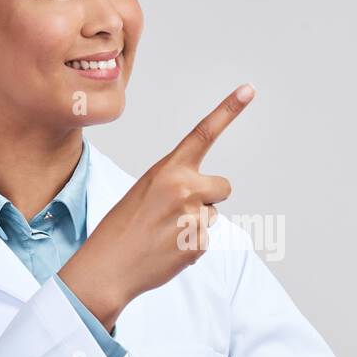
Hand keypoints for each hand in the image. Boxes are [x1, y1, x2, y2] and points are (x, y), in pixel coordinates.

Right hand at [58, 84, 255, 328]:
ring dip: (195, 224)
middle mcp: (184, 188)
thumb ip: (176, 184)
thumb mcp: (144, 191)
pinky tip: (167, 250)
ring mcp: (193, 217)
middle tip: (177, 213)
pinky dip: (190, 245)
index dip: (228, 110)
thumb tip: (205, 200)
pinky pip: (205, 239)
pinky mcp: (198, 244)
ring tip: (164, 233)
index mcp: (168, 170)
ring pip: (212, 216)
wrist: (107, 267)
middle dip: (209, 198)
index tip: (249, 89)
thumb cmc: (123, 227)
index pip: (203, 134)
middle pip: (223, 187)